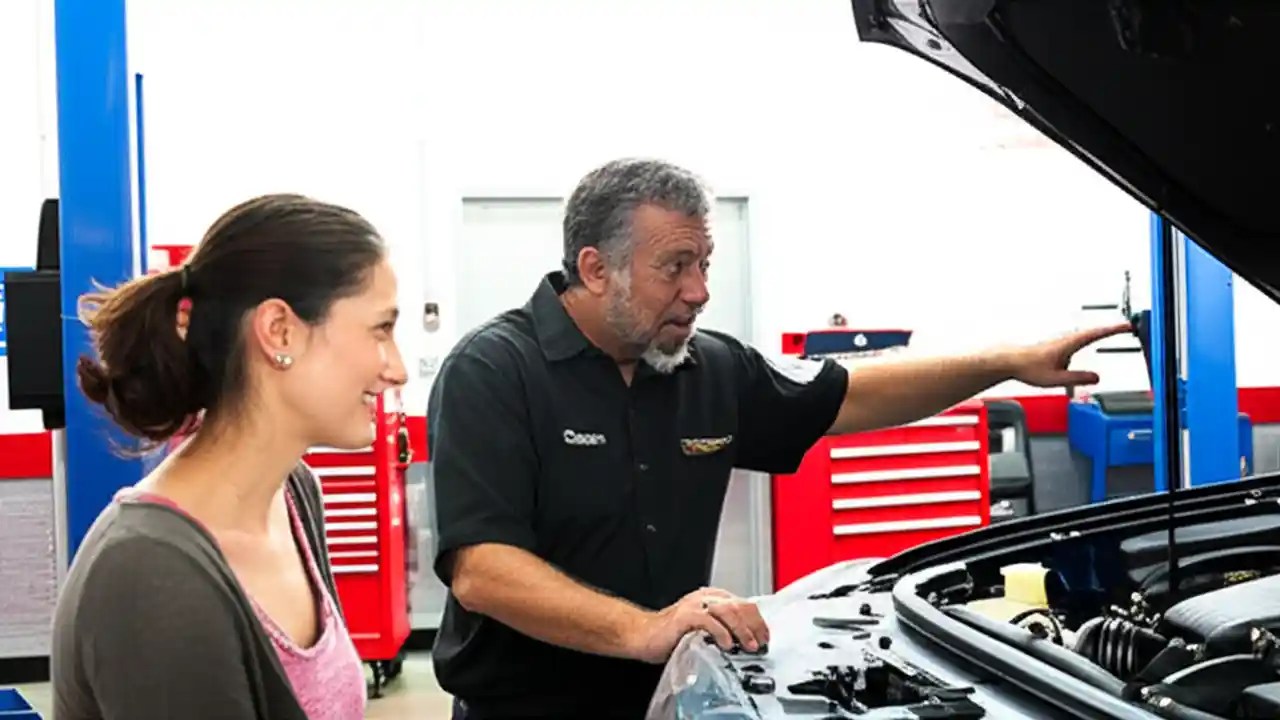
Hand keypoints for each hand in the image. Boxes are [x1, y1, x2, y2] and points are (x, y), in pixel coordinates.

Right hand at [629, 587, 769, 664]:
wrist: (644, 635)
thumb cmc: (672, 635)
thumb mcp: (704, 629)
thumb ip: (723, 629)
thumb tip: (747, 642)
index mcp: (713, 599)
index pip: (744, 604)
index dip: (758, 621)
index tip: (765, 637)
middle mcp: (706, 598)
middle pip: (740, 605)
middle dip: (754, 625)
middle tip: (760, 642)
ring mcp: (695, 604)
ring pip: (728, 611)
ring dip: (742, 630)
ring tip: (749, 645)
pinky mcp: (685, 616)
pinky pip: (708, 620)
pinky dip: (721, 632)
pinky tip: (727, 644)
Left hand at [1004, 322, 1132, 387]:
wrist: (1010, 361)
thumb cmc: (1028, 367)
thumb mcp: (1056, 379)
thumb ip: (1077, 378)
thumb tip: (1096, 377)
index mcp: (1069, 344)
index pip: (1096, 334)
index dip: (1112, 330)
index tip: (1127, 326)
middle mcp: (1066, 339)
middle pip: (1094, 331)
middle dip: (1111, 329)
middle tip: (1127, 326)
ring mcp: (1062, 341)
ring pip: (1085, 336)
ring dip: (1100, 332)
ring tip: (1115, 330)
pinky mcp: (1057, 346)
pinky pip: (1077, 342)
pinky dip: (1088, 340)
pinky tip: (1090, 342)